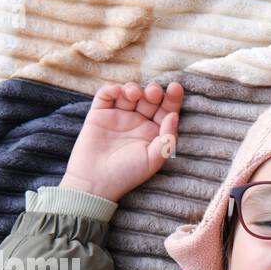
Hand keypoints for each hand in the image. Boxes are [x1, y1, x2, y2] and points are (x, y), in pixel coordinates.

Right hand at [60, 81, 183, 201]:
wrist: (95, 181)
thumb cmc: (127, 174)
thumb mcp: (153, 159)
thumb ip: (167, 139)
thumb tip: (175, 116)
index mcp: (154, 132)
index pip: (166, 111)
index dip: (172, 98)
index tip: (176, 88)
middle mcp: (138, 122)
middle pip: (149, 99)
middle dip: (153, 92)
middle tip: (154, 92)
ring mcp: (118, 116)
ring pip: (129, 93)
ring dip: (133, 88)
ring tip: (134, 94)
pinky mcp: (99, 113)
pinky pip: (106, 95)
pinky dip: (112, 89)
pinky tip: (118, 92)